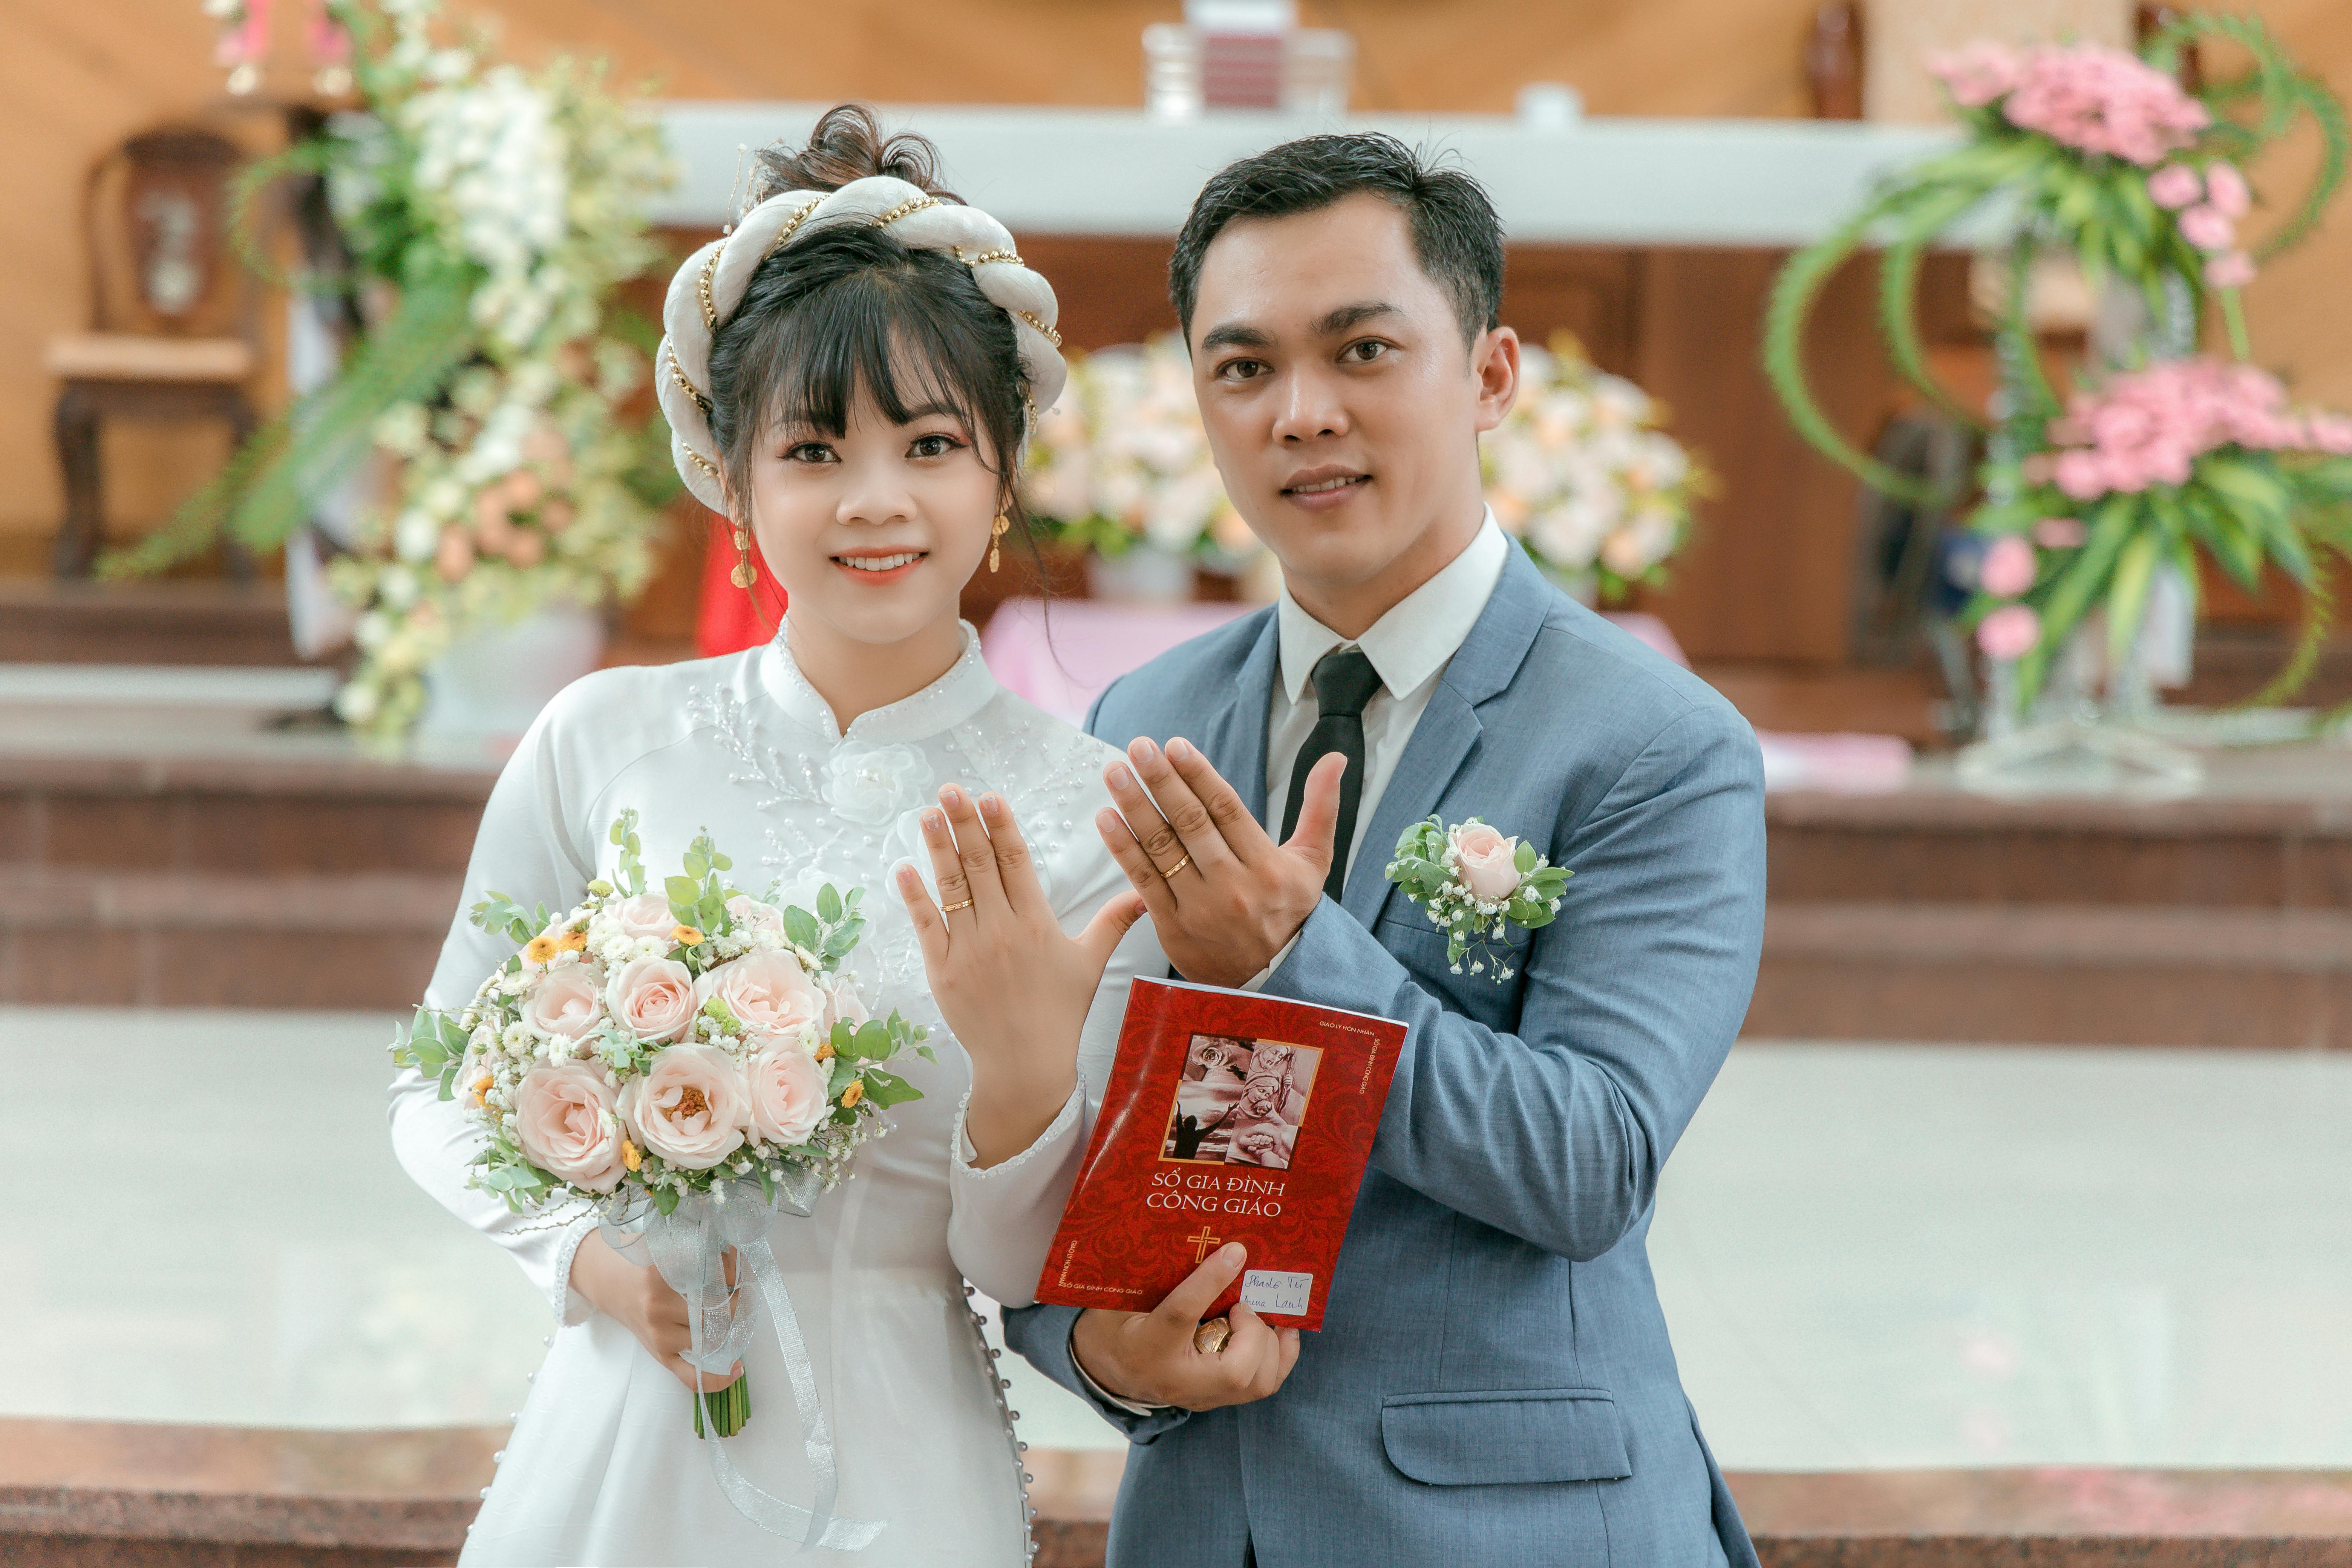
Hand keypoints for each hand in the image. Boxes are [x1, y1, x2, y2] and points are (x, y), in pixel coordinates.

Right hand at [568, 1229, 741, 1394]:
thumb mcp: (668, 1242)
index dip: (734, 1270)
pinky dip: (716, 1378)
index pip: (715, 1274)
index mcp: (661, 1273)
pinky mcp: (659, 1354)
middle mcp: (659, 1307)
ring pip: (712, 1338)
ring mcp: (659, 1336)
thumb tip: (738, 1270)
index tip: (738, 1268)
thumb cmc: (640, 1258)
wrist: (606, 1279)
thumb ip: (705, 1251)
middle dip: (737, 1301)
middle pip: (717, 1311)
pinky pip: (691, 1376)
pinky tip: (736, 1369)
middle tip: (741, 1292)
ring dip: (731, 1327)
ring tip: (736, 1315)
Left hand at [897, 783, 1146, 1166]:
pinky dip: (915, 897)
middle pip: (981, 866)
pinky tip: (905, 868)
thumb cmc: (1061, 1012)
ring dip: (938, 848)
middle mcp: (1002, 931)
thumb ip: (1113, 922)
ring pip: (952, 888)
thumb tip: (1143, 893)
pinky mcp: (943, 971)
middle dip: (965, 824)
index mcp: (1037, 924)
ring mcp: (969, 950)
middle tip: (951, 789)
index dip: (1002, 827)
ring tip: (928, 814)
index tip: (990, 797)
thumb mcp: (1091, 963)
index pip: (1017, 863)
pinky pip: (927, 926)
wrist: (1026, 1064)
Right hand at [1070, 1242, 1300, 1410]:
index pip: (1181, 1313)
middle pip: (1235, 1370)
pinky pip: (1261, 1385)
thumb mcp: (1123, 1297)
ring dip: (1269, 1344)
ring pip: (1256, 1383)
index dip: (1210, 1281)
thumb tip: (1209, 1246)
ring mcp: (1200, 1396)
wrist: (1107, 1370)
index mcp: (1147, 1344)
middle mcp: (1177, 1380)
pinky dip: (1279, 1356)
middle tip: (1241, 1303)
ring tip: (1258, 1316)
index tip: (1235, 1252)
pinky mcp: (1216, 1399)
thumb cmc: (1116, 1324)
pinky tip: (1279, 1331)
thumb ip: (1156, 1274)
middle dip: (1254, 1331)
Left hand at [1097, 737, 1346, 987]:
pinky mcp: (1172, 926)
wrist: (1271, 979)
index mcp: (1267, 866)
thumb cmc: (1288, 909)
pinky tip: (1106, 818)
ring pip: (1163, 849)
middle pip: (1191, 824)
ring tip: (1115, 772)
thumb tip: (1335, 760)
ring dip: (1134, 807)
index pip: (1227, 811)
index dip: (1199, 775)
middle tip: (1138, 747)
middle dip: (1162, 781)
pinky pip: (1144, 880)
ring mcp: (1199, 908)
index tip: (1175, 746)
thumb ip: (1321, 807)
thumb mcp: (1313, 862)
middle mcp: (1233, 886)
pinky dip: (1123, 848)